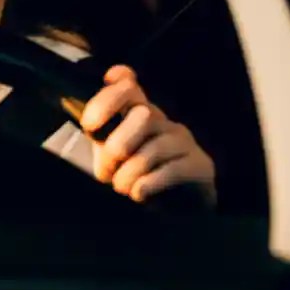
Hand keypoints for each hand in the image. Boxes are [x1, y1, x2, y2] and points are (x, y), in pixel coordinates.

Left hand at [79, 65, 216, 206]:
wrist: (177, 202)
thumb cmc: (137, 171)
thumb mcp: (112, 152)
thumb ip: (102, 136)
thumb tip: (91, 125)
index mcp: (137, 109)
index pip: (127, 87)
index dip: (107, 99)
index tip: (90, 125)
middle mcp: (162, 119)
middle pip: (142, 115)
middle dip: (116, 148)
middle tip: (105, 172)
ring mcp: (183, 140)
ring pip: (154, 149)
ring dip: (129, 174)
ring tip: (122, 187)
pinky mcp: (199, 164)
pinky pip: (171, 171)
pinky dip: (147, 185)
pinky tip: (139, 194)